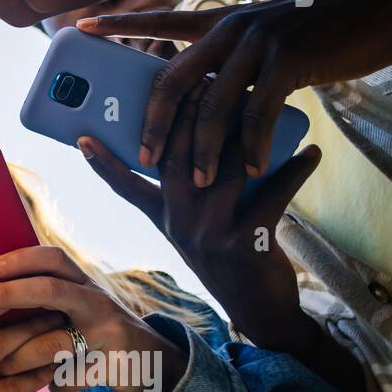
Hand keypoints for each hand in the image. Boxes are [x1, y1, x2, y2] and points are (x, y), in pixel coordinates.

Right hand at [77, 86, 360, 391]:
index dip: (103, 163)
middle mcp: (180, 224)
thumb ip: (193, 193)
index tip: (82, 136)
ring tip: (258, 100)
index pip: (126, 186)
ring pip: (222, 167)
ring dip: (243, 131)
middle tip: (201, 78)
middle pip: (176, 158)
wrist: (261, 312)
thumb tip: (204, 141)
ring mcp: (210, 233)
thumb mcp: (197, 230)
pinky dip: (294, 169)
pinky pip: (270, 193)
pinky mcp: (246, 242)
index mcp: (165, 219)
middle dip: (187, 114)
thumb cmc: (231, 260)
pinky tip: (310, 149)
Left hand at [78, 0, 391, 184]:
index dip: (120, 22)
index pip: (159, 21)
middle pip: (173, 78)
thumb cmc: (320, 36)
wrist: (379, 18)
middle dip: (155, 123)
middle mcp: (230, 26)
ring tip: (202, 184)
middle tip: (143, 157)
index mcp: (219, 22)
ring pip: (214, 104)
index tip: (82, 24)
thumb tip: (198, 98)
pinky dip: (255, 146)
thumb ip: (230, 62)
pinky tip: (254, 170)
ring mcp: (257, 40)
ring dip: (207, 150)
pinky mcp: (289, 58)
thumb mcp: (265, 41)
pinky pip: (259, 112)